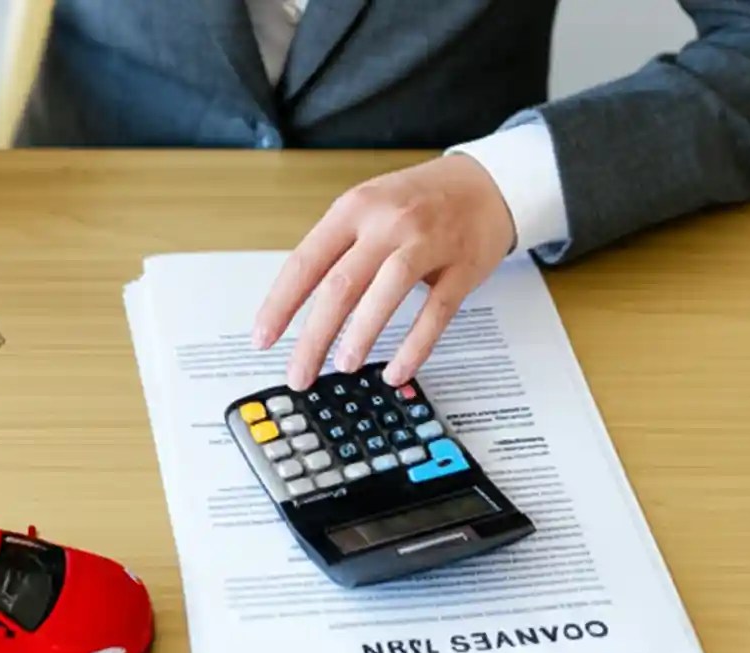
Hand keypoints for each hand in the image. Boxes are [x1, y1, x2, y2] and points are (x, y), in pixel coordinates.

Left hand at [252, 154, 514, 389]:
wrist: (486, 182)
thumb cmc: (418, 200)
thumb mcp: (369, 207)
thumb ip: (338, 248)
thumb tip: (298, 306)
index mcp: (354, 208)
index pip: (306, 262)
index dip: (281, 305)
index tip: (263, 338)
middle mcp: (387, 223)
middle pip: (340, 285)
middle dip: (314, 337)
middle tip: (299, 373)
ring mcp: (427, 243)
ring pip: (385, 294)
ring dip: (360, 335)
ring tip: (344, 366)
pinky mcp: (462, 267)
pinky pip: (435, 313)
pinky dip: (414, 346)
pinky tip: (397, 369)